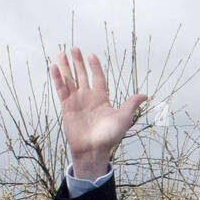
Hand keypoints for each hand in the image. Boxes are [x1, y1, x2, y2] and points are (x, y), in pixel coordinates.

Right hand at [50, 47, 146, 180]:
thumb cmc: (109, 137)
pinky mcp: (66, 107)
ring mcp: (76, 101)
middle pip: (82, 75)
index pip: (98, 77)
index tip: (91, 55)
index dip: (95, 66)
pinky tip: (54, 67)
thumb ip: (131, 104)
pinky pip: (61, 89)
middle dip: (78, 62)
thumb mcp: (123, 119)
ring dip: (66, 67)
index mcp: (101, 98)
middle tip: (74, 48)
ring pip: (70, 79)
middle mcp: (88, 97)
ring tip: (61, 53)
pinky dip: (57, 78)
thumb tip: (145, 95)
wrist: (93, 150)